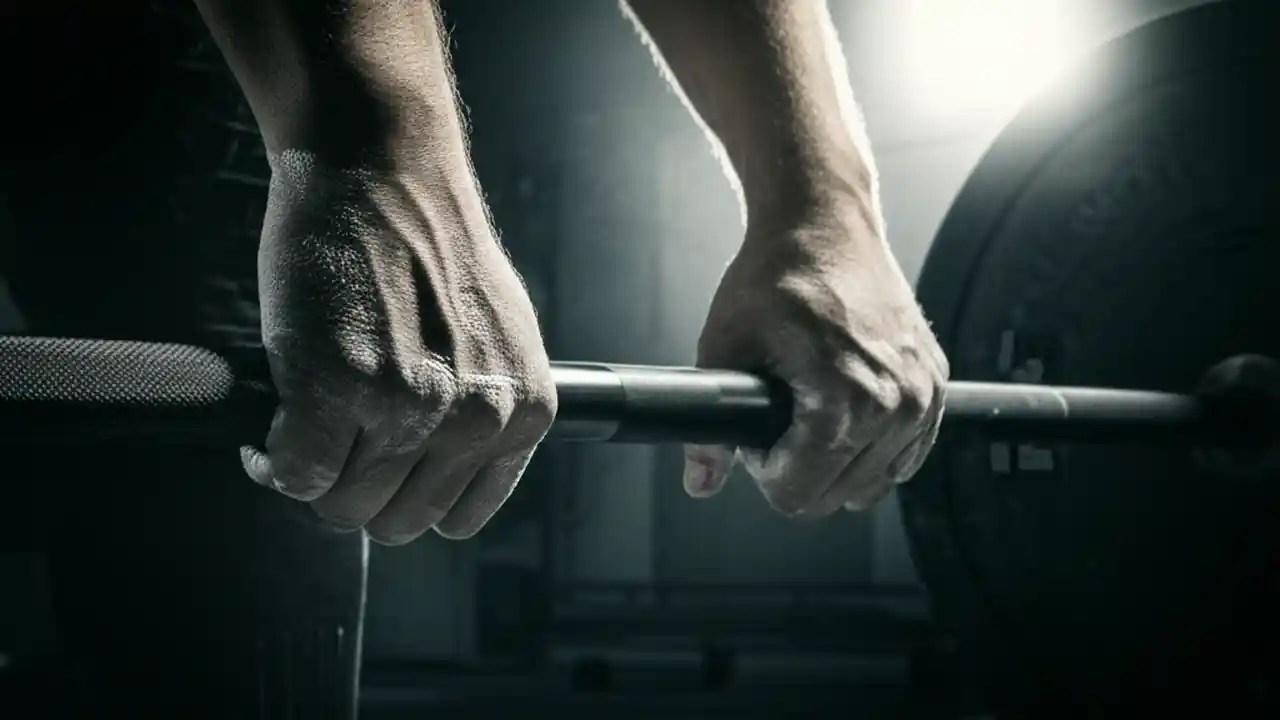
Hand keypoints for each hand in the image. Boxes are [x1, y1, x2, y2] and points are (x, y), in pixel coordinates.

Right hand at [242, 151, 555, 543]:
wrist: (387, 170)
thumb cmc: (435, 247)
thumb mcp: (498, 340)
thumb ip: (483, 409)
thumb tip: (439, 471)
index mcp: (525, 413)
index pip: (458, 518)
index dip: (410, 498)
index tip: (383, 472)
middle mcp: (475, 420)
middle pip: (395, 523)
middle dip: (357, 492)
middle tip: (334, 448)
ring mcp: (406, 407)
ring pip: (341, 507)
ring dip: (314, 477)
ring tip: (307, 429)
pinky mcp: (335, 388)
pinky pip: (294, 474)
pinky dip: (273, 460)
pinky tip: (274, 427)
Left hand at [685, 196, 947, 516]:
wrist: (823, 225)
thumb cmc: (777, 275)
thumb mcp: (722, 348)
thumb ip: (708, 428)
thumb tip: (701, 481)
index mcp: (845, 400)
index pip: (798, 495)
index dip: (763, 470)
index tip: (756, 433)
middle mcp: (896, 403)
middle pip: (835, 497)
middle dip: (798, 469)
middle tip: (780, 416)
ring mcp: (923, 395)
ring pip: (872, 483)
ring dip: (836, 462)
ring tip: (810, 411)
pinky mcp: (935, 385)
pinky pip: (905, 455)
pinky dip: (873, 449)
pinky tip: (845, 416)